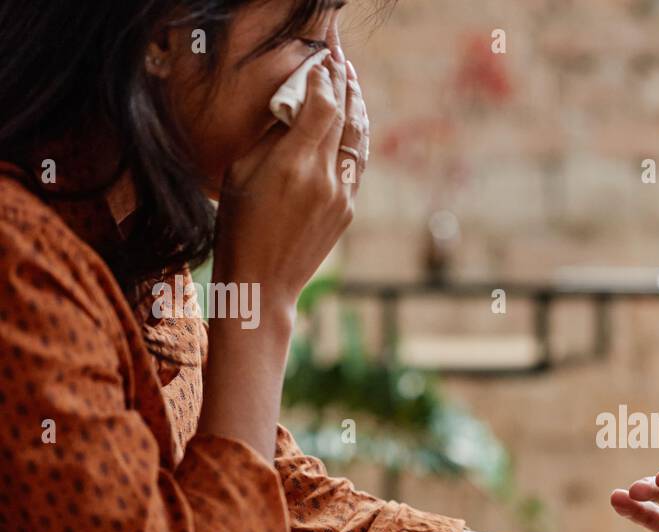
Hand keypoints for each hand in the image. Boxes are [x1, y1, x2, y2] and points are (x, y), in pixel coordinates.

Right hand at [210, 18, 367, 319]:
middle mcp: (326, 178)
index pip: (322, 106)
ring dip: (357, 108)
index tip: (320, 62)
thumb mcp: (240, 173)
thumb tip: (293, 108)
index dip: (324, 80)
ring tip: (352, 84)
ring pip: (358, 141)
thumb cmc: (238, 226)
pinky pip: (357, 164)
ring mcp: (342, 196)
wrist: (264, 282)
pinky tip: (352, 124)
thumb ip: (271, 138)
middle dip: (343, 85)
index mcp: (294, 165)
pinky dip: (356, 139)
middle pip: (345, 118)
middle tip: (340, 62)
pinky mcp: (348, 210)